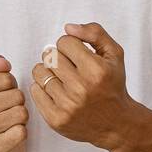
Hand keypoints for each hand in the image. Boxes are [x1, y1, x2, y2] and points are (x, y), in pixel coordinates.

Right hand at [0, 55, 27, 151]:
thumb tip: (1, 62)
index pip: (6, 78)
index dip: (10, 86)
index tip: (1, 95)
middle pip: (17, 96)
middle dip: (18, 102)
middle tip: (7, 110)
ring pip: (21, 113)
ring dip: (21, 117)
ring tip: (9, 121)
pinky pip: (21, 132)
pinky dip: (21, 132)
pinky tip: (10, 134)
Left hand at [30, 22, 140, 151]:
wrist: (117, 123)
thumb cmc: (113, 85)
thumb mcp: (114, 54)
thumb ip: (95, 33)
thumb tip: (68, 28)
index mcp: (96, 70)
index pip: (64, 42)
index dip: (70, 46)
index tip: (78, 56)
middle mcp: (81, 88)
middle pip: (50, 56)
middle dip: (58, 58)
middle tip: (69, 67)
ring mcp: (67, 105)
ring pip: (39, 72)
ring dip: (49, 72)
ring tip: (62, 78)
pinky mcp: (56, 119)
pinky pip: (35, 90)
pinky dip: (42, 88)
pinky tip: (56, 91)